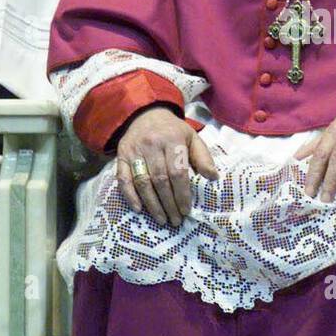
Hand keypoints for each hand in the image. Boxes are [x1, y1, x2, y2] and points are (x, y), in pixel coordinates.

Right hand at [116, 107, 217, 226]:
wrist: (146, 114)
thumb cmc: (173, 131)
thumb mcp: (192, 138)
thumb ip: (203, 157)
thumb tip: (213, 177)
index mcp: (173, 140)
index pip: (178, 172)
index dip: (182, 194)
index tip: (186, 210)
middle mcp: (152, 145)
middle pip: (160, 180)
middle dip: (169, 204)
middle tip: (175, 220)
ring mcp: (134, 151)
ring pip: (142, 181)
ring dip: (152, 204)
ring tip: (161, 220)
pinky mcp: (121, 156)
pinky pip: (123, 179)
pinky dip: (130, 196)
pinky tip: (138, 209)